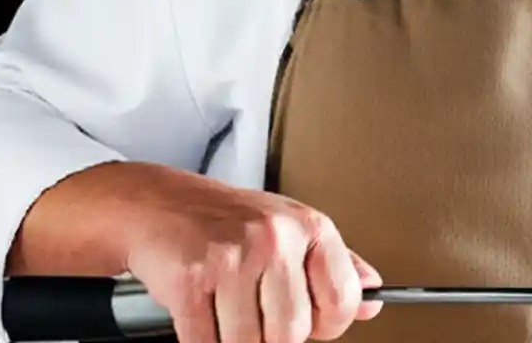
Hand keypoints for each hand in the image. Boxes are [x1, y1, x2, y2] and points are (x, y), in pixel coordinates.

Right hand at [121, 166, 381, 342]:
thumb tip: (373, 297)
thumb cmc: (228, 217)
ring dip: (236, 342)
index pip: (341, 302)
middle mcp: (274, 239)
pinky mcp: (190, 280)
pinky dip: (205, 342)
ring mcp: (231, 259)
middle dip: (274, 340)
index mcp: (308, 227)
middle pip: (292, 333)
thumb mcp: (293, 229)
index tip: (311, 325)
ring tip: (230, 316)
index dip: (326, 326)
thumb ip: (338, 266)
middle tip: (259, 321)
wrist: (158, 203)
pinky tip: (205, 321)